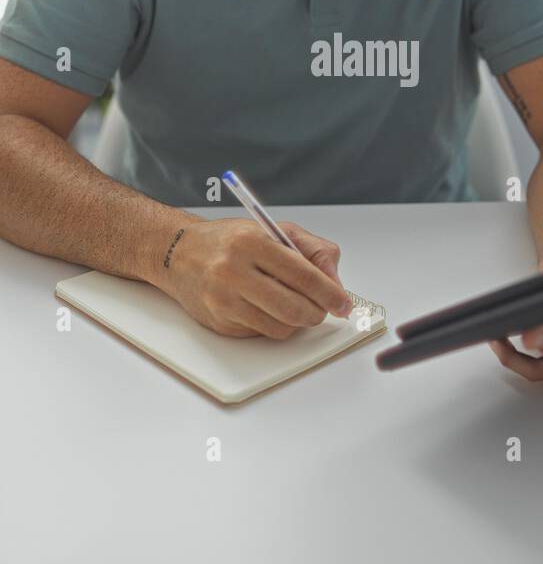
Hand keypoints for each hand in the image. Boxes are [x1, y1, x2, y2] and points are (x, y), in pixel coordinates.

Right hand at [157, 218, 351, 338]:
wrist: (178, 253)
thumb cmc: (230, 241)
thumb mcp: (273, 230)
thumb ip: (312, 251)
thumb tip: (335, 284)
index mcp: (252, 242)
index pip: (303, 274)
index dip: (330, 293)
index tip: (344, 303)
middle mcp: (234, 271)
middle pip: (294, 307)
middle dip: (318, 313)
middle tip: (324, 310)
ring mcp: (224, 299)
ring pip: (281, 326)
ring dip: (298, 322)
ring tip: (297, 307)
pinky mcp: (219, 322)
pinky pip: (262, 333)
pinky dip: (275, 325)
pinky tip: (268, 308)